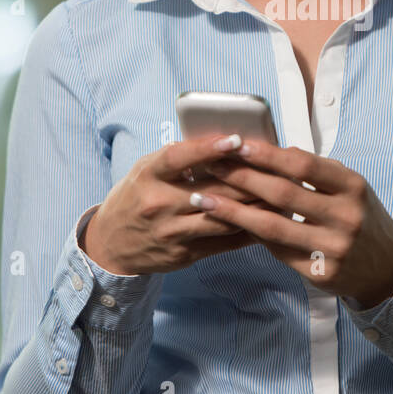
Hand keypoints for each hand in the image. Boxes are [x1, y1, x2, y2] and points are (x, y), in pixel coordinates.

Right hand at [79, 133, 265, 275]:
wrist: (110, 245)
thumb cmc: (133, 198)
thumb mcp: (144, 170)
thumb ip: (176, 158)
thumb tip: (216, 142)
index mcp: (148, 176)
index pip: (179, 158)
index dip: (208, 148)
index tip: (236, 139)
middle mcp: (159, 205)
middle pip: (212, 189)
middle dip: (248, 178)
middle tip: (278, 166)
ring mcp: (172, 233)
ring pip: (223, 218)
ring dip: (255, 207)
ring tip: (282, 193)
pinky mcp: (185, 255)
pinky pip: (224, 243)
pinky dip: (248, 231)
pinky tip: (268, 221)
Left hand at [200, 139, 392, 307]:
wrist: (386, 267)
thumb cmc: (361, 217)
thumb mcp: (351, 187)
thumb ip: (317, 171)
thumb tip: (275, 152)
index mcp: (352, 187)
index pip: (303, 165)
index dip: (267, 155)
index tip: (238, 145)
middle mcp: (345, 217)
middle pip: (283, 194)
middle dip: (242, 178)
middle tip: (212, 166)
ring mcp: (333, 248)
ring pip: (273, 227)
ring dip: (233, 212)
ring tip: (205, 199)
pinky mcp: (320, 273)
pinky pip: (277, 251)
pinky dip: (252, 235)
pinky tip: (229, 224)